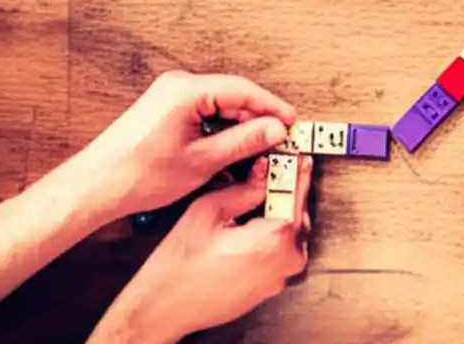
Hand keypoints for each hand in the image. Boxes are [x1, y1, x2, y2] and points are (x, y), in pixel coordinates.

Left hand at [73, 71, 294, 219]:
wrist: (95, 185)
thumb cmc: (138, 175)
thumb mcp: (203, 161)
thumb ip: (244, 141)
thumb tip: (275, 129)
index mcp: (186, 91)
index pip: (243, 90)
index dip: (272, 107)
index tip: (292, 122)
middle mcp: (177, 86)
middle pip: (233, 95)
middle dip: (258, 117)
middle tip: (280, 138)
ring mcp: (170, 95)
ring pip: (220, 104)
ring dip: (241, 125)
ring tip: (259, 148)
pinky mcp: (166, 108)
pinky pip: (205, 111)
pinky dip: (222, 128)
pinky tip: (233, 148)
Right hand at [91, 156, 311, 342]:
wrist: (165, 308)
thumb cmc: (180, 265)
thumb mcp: (208, 212)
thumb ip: (244, 189)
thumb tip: (264, 170)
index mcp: (275, 239)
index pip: (298, 194)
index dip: (297, 170)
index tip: (298, 155)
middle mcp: (286, 261)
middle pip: (298, 214)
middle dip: (285, 194)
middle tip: (271, 174)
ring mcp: (280, 278)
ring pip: (291, 234)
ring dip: (278, 214)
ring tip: (255, 201)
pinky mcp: (271, 287)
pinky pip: (282, 253)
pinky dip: (271, 235)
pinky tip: (248, 226)